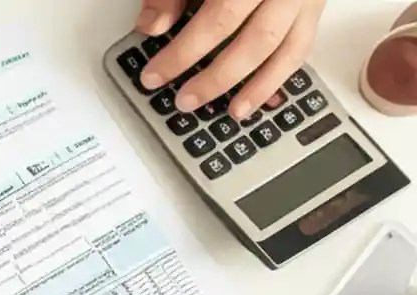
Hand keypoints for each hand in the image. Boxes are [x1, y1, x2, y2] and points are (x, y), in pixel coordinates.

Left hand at [136, 0, 326, 119]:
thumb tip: (151, 27)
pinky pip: (303, 44)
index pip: (218, 18)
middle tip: (186, 99)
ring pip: (287, 47)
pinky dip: (281, 74)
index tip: (154, 76)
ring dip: (259, 85)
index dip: (183, 52)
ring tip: (232, 111)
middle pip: (256, 39)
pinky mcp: (316, 4)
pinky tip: (262, 97)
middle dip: (217, 76)